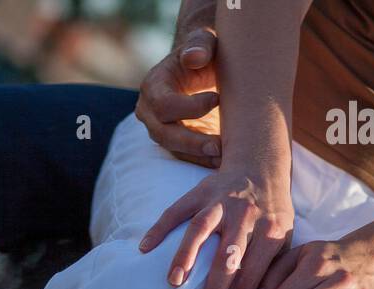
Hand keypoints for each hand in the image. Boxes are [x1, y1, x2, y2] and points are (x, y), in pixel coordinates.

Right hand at [135, 28, 220, 167]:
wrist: (201, 69)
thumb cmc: (203, 53)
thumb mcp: (203, 41)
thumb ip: (200, 45)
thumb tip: (193, 58)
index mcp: (153, 86)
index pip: (164, 104)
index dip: (190, 106)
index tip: (217, 99)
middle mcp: (150, 112)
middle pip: (165, 134)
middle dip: (193, 142)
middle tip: (219, 146)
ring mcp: (160, 130)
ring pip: (175, 150)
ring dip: (199, 156)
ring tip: (224, 157)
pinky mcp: (174, 144)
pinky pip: (185, 157)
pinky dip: (203, 161)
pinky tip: (223, 161)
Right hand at [139, 164, 293, 288]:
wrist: (261, 164)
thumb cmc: (272, 213)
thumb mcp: (285, 239)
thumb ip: (274, 270)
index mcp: (270, 231)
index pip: (252, 276)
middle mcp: (245, 215)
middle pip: (228, 259)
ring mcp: (221, 201)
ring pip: (201, 229)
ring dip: (186, 255)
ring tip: (174, 283)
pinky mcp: (201, 192)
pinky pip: (177, 209)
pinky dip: (160, 227)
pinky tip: (145, 247)